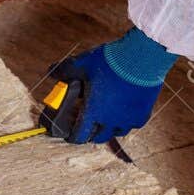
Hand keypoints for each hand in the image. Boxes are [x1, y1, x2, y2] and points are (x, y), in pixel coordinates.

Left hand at [40, 26, 177, 144]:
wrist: (141, 57)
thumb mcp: (82, 63)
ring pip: (116, 132)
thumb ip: (64, 70)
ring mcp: (128, 119)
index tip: (70, 135)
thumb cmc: (110, 60)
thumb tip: (50, 72)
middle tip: (87, 126)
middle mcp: (110, 120)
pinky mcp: (142, 114)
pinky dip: (127, 122)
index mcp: (93, 111)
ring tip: (106, 120)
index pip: (79, 135)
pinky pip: (133, 125)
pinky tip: (124, 113)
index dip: (73, 137)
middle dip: (90, 134)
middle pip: (98, 137)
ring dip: (109, 129)